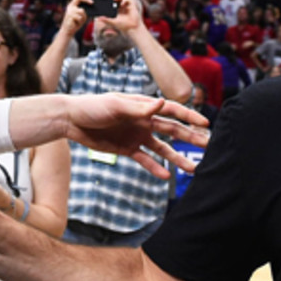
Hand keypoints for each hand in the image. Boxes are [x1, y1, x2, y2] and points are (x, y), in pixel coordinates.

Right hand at [62, 0, 90, 34]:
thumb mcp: (82, 15)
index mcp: (73, 5)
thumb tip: (92, 6)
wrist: (68, 31)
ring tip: (80, 21)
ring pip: (81, 10)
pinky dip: (80, 21)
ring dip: (83, 17)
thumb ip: (85, 11)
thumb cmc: (76, 22)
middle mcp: (71, 6)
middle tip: (92, 3)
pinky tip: (76, 23)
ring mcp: (70, 11)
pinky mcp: (70, 16)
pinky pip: (80, 17)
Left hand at [66, 94, 209, 177]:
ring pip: (162, 148)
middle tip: (209, 145)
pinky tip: (166, 176)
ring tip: (193, 168)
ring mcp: (136, 135)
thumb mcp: (115, 105)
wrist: (72, 120)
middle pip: (172, 130)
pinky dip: (155, 168)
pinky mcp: (127, 149)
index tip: (206, 125)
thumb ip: (138, 108)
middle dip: (190, 137)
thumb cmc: (92, 107)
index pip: (171, 110)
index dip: (189, 117)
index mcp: (143, 106)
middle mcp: (143, 121)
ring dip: (177, 157)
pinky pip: (145, 160)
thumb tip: (162, 103)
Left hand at [99, 0, 140, 33]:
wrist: (132, 28)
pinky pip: (128, 0)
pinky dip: (124, 0)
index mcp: (116, 8)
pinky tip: (122, 4)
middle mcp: (121, 6)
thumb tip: (97, 18)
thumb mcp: (112, 22)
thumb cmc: (123, 25)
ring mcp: (126, 5)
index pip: (111, 1)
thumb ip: (106, 19)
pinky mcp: (131, 6)